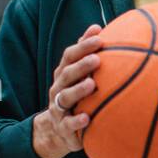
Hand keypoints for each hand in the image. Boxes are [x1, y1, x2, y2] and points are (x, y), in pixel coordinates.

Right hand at [32, 24, 102, 157]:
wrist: (58, 130)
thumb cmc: (75, 95)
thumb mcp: (78, 75)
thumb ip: (86, 53)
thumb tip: (97, 26)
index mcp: (63, 74)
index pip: (69, 56)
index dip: (82, 46)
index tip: (100, 38)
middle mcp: (58, 89)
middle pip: (67, 74)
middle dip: (81, 65)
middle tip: (97, 59)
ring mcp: (59, 108)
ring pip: (65, 97)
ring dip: (78, 90)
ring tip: (92, 84)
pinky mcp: (63, 128)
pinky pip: (68, 125)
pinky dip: (76, 121)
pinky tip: (87, 118)